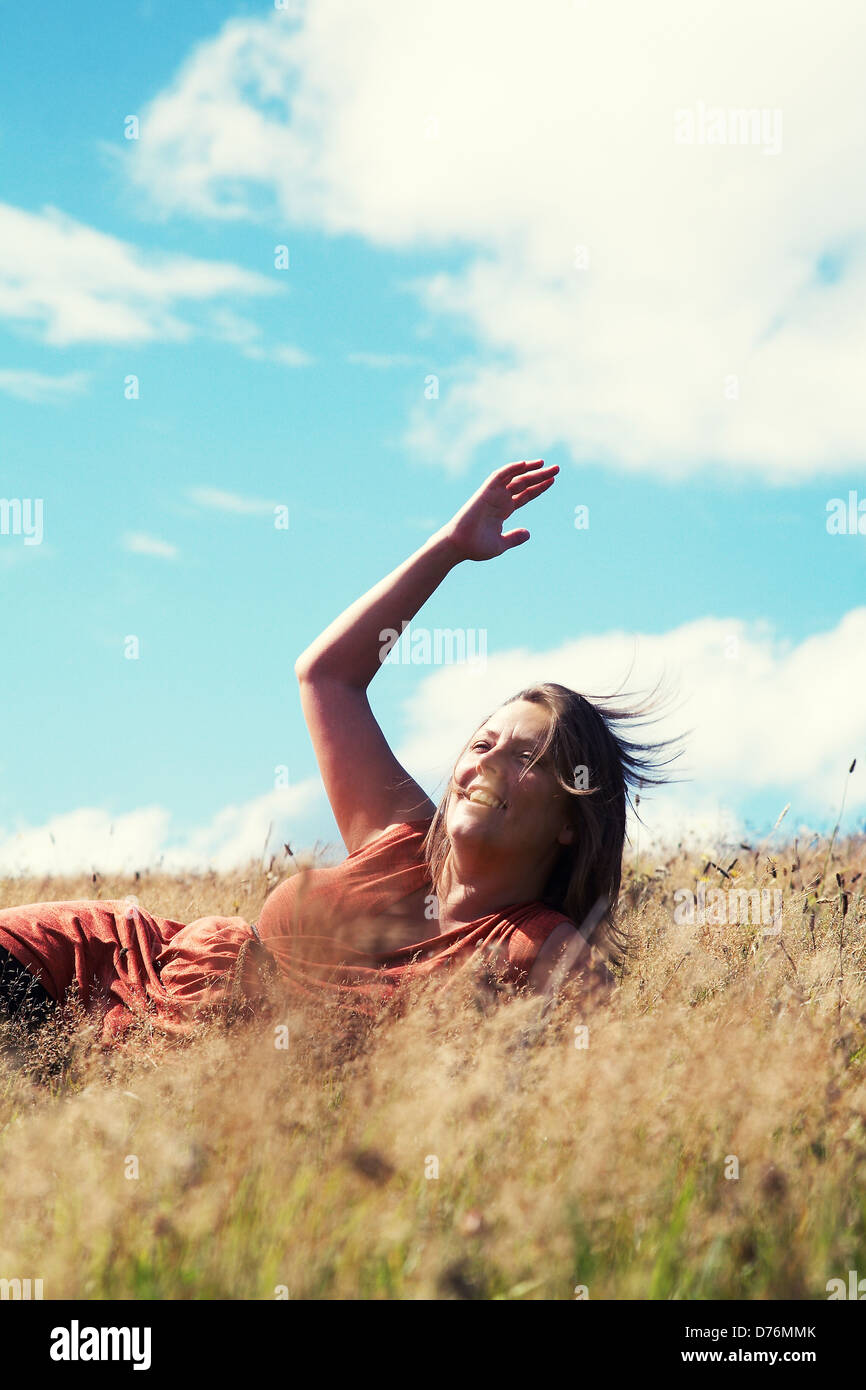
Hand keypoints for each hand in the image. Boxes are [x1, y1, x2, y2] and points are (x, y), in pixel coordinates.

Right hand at [444, 458, 558, 561]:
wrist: (459, 546)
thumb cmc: (476, 546)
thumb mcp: (501, 544)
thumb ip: (514, 538)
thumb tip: (528, 533)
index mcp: (504, 510)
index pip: (525, 495)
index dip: (539, 487)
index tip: (552, 481)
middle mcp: (500, 499)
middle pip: (524, 483)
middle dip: (540, 476)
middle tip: (557, 468)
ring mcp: (493, 495)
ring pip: (514, 477)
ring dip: (529, 469)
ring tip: (544, 463)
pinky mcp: (485, 492)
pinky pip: (499, 476)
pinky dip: (511, 468)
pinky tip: (524, 464)